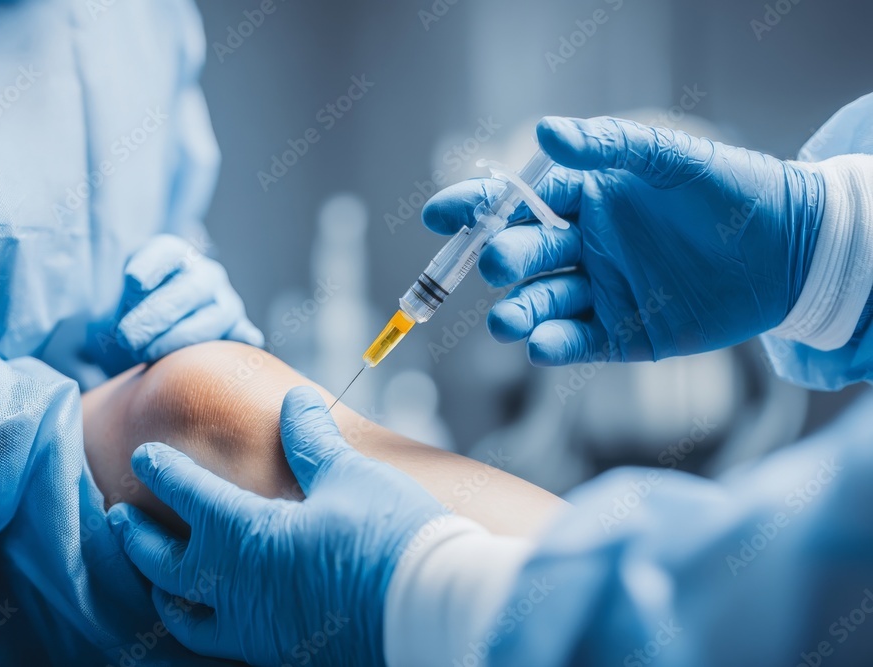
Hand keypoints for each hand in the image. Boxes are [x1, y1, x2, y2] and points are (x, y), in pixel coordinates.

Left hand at [103, 234, 262, 367]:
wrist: (156, 324)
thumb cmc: (132, 305)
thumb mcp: (118, 287)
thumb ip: (123, 282)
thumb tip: (135, 280)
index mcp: (174, 254)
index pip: (165, 252)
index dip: (151, 266)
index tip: (133, 282)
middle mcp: (205, 274)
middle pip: (189, 289)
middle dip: (158, 315)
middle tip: (127, 337)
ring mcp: (225, 302)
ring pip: (216, 316)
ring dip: (181, 337)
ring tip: (146, 354)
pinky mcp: (235, 328)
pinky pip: (242, 331)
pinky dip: (244, 335)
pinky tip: (249, 340)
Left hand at [107, 387, 446, 665]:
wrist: (431, 615)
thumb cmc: (391, 539)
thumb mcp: (349, 477)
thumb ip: (312, 441)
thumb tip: (294, 401)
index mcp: (247, 538)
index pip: (190, 497)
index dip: (164, 471)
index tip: (145, 456)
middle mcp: (238, 590)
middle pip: (165, 565)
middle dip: (136, 538)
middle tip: (117, 519)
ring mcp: (257, 632)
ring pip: (185, 619)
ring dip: (163, 593)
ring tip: (157, 580)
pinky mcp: (282, 655)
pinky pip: (223, 647)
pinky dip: (204, 628)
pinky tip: (215, 618)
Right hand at [422, 117, 824, 364]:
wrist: (788, 248)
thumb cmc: (727, 189)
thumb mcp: (670, 157)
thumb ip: (609, 145)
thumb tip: (546, 129)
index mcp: (583, 200)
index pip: (516, 203)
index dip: (474, 207)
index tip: (439, 214)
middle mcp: (582, 248)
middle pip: (524, 257)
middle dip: (502, 260)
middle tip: (498, 262)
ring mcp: (599, 292)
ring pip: (541, 304)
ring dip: (518, 312)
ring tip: (508, 320)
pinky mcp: (622, 335)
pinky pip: (578, 341)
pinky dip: (556, 345)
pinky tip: (542, 344)